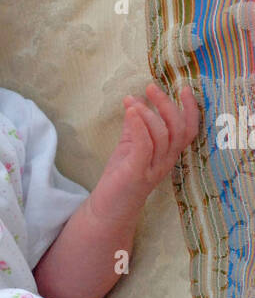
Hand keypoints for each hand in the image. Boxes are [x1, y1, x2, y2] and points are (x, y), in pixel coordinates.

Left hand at [89, 81, 200, 223]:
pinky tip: (130, 110)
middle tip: (151, 88)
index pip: (189, 130)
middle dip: (166, 105)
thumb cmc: (120, 178)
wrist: (107, 209)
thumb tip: (135, 101)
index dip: (190, 109)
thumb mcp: (130, 147)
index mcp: (168, 154)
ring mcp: (152, 168)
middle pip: (177, 129)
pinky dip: (139, 125)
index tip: (183, 88)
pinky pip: (144, 145)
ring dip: (148, 113)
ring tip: (132, 102)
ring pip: (161, 135)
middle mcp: (165, 161)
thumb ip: (135, 127)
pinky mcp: (137, 172)